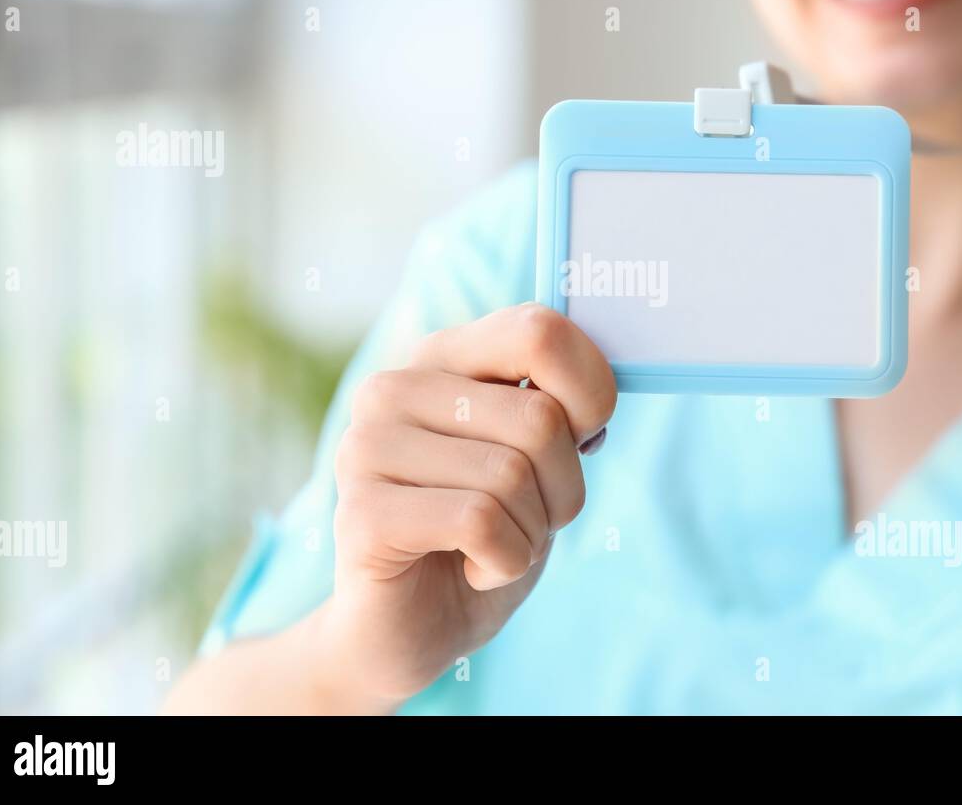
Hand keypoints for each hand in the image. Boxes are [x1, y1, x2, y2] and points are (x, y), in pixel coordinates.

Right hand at [319, 303, 615, 707]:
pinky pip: (481, 522)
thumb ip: (560, 408)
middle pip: (540, 418)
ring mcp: (367, 448)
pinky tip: (473, 569)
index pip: (539, 330)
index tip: (585, 438)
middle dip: (562, 488)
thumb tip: (599, 395)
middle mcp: (393, 388)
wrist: (411, 630)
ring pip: (512, 475)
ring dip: (532, 532)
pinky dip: (504, 561)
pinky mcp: (362, 514)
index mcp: (441, 357)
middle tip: (527, 517)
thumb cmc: (484, 535)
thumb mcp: (537, 460)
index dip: (591, 392)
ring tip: (494, 546)